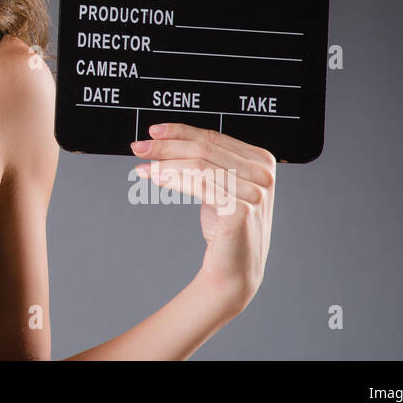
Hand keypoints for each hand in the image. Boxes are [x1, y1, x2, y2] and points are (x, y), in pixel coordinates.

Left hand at [131, 122, 275, 312]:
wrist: (233, 271)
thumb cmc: (225, 229)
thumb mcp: (216, 186)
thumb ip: (205, 161)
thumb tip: (164, 141)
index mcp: (261, 160)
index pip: (213, 137)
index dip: (180, 131)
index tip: (153, 132)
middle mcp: (262, 174)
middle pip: (204, 149)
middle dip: (167, 146)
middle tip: (139, 147)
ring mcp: (255, 192)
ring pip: (199, 165)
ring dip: (166, 164)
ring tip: (144, 168)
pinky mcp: (241, 210)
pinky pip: (201, 186)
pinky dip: (175, 179)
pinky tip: (157, 179)